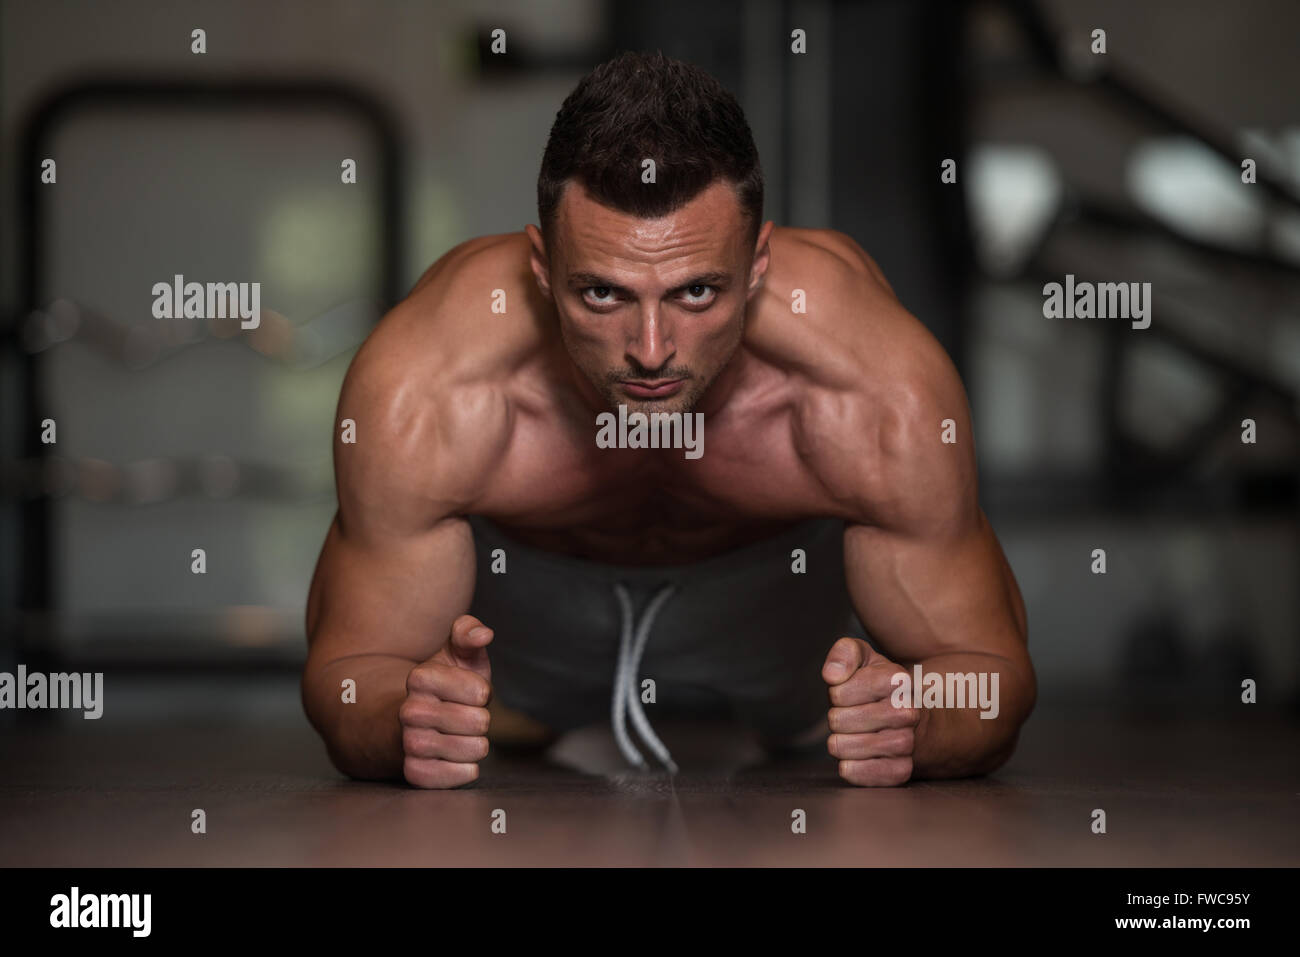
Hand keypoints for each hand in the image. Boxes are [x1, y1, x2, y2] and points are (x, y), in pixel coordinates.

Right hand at [400, 614, 493, 787]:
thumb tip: (483, 634)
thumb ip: (468, 633)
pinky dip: (467, 770)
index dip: (483, 692)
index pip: (480, 692)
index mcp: (420, 678)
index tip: (469, 692)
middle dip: (481, 720)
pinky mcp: (415, 773)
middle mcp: (409, 711)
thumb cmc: (445, 686)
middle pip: (479, 722)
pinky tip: (458, 759)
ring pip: (472, 751)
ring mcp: (409, 744)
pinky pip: (458, 776)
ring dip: (476, 745)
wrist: (408, 724)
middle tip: (465, 716)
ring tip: (461, 736)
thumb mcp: (455, 654)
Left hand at [821, 636, 919, 785]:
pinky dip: (849, 767)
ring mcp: (907, 744)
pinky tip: (855, 757)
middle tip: (852, 716)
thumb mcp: (863, 658)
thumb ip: (845, 653)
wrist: (908, 719)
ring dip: (840, 742)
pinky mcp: (901, 771)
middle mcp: (908, 712)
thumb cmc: (876, 686)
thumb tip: (832, 675)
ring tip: (854, 735)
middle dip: (837, 718)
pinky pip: (859, 773)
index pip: (840, 693)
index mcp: (898, 680)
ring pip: (846, 748)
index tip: (850, 693)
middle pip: (838, 720)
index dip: (837, 693)